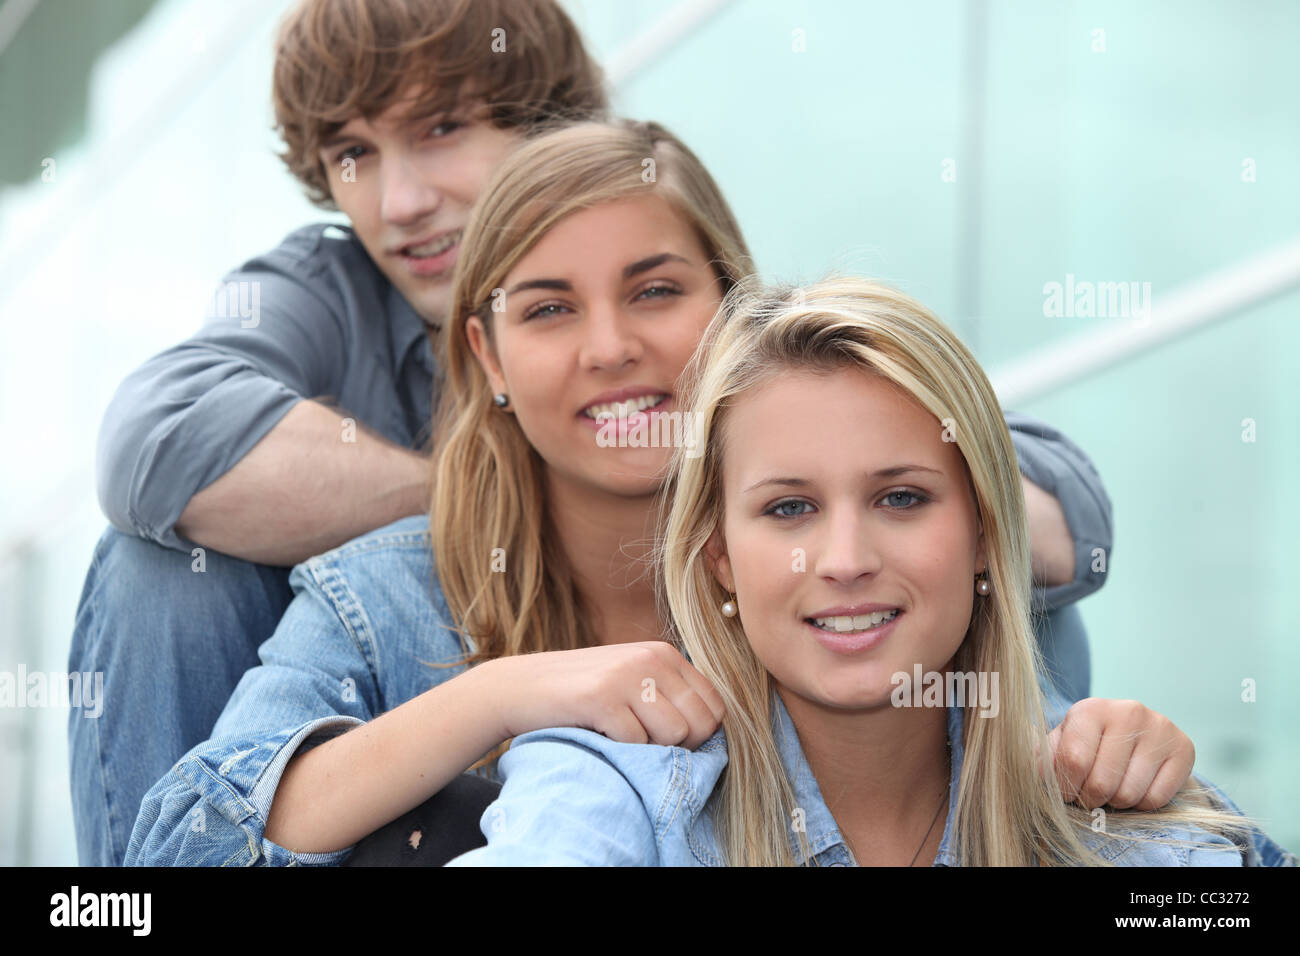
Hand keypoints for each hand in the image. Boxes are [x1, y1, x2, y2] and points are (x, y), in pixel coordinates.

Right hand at [493, 642, 725, 749]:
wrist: (521, 687)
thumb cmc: (583, 693)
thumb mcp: (633, 680)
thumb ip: (669, 695)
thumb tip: (713, 731)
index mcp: (665, 654)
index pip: (715, 706)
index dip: (701, 735)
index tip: (670, 740)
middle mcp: (651, 659)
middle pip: (700, 725)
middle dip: (680, 747)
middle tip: (645, 744)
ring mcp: (627, 676)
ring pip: (674, 735)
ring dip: (649, 748)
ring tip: (621, 735)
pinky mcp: (602, 697)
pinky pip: (636, 742)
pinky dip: (621, 749)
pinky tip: (601, 734)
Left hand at [1044, 698, 1194, 809]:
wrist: (1136, 735)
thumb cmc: (1089, 743)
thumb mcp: (1061, 744)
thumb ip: (1042, 758)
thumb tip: (1030, 774)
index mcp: (1091, 708)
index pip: (1073, 761)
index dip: (1066, 787)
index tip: (1066, 791)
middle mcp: (1128, 711)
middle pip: (1101, 783)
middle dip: (1090, 798)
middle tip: (1089, 793)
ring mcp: (1160, 728)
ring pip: (1129, 794)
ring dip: (1115, 803)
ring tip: (1111, 789)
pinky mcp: (1184, 748)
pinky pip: (1156, 799)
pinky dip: (1141, 804)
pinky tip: (1135, 788)